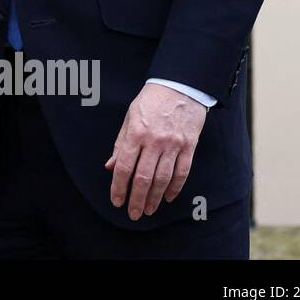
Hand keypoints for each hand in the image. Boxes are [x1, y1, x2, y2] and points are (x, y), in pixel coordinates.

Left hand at [104, 82, 207, 219]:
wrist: (179, 86)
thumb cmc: (151, 101)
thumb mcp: (129, 118)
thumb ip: (120, 144)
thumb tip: (110, 166)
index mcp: (135, 133)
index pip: (124, 167)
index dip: (118, 187)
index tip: (116, 200)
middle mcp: (154, 141)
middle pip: (143, 177)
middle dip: (136, 199)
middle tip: (133, 213)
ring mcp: (173, 145)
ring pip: (162, 178)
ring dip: (154, 197)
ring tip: (148, 210)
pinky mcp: (189, 146)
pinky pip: (182, 172)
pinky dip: (174, 187)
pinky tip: (167, 197)